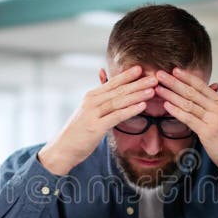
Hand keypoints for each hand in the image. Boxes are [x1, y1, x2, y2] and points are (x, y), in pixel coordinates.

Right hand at [38, 65, 157, 174]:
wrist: (63, 149)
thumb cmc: (78, 131)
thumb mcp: (88, 111)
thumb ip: (99, 97)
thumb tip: (103, 78)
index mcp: (91, 96)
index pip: (112, 83)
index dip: (127, 75)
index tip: (142, 68)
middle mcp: (91, 102)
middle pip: (118, 90)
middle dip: (137, 83)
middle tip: (154, 77)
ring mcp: (93, 114)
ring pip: (119, 101)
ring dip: (137, 95)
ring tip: (152, 90)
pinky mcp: (95, 127)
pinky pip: (116, 116)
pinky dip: (130, 110)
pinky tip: (142, 106)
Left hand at [155, 67, 217, 188]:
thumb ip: (212, 105)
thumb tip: (208, 90)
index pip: (200, 85)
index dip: (186, 77)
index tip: (173, 69)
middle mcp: (217, 108)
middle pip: (192, 91)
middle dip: (174, 82)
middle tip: (159, 74)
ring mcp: (213, 119)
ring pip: (188, 103)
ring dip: (171, 95)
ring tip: (158, 89)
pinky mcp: (208, 132)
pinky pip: (189, 118)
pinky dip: (176, 111)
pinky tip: (166, 106)